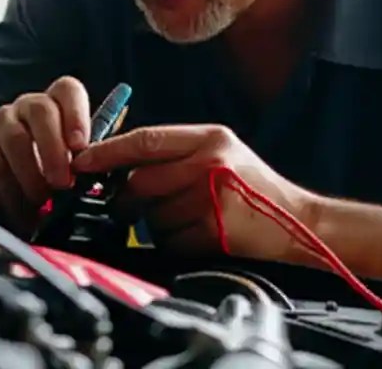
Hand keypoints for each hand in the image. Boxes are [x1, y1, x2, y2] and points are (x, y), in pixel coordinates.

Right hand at [0, 76, 92, 236]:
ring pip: (14, 138)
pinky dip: (10, 193)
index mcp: (56, 104)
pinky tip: (21, 212)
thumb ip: (88, 162)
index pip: (67, 91)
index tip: (80, 146)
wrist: (2, 194)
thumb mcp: (73, 168)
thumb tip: (108, 172)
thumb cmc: (48, 176)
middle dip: (54, 148)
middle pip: (41, 110)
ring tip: (42, 203)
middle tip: (63, 183)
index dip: (76, 114)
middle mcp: (26, 107)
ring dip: (31, 175)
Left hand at [72, 124, 320, 263]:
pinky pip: (169, 241)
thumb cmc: (252, 189)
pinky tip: (196, 235)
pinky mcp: (213, 233)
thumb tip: (116, 161)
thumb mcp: (220, 152)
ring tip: (185, 219)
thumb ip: (175, 152)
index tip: (81, 162)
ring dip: (155, 223)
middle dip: (125, 199)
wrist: (300, 224)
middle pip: (139, 181)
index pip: (144, 139)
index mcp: (209, 138)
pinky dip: (173, 243)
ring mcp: (212, 200)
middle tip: (126, 206)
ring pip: (151, 215)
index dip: (106, 152)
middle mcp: (209, 164)